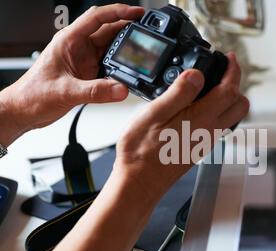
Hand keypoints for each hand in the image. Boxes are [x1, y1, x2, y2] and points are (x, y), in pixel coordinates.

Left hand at [0, 4, 144, 145]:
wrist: (24, 110)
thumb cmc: (33, 94)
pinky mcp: (89, 74)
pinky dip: (122, 69)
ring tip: (143, 53)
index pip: (97, 18)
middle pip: (109, 32)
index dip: (118, 12)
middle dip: (129, 30)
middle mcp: (78, 48)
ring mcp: (85, 61)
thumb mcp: (66, 92)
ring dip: (126, 51)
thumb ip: (95, 91)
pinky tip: (131, 73)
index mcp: (69, 41)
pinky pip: (110, 67)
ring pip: (111, 50)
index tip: (137, 13)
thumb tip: (120, 89)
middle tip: (147, 33)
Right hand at [114, 53, 248, 201]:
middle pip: (239, 105)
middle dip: (235, 84)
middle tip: (222, 71)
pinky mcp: (200, 148)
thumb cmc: (142, 152)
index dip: (233, 70)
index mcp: (202, 119)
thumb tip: (197, 74)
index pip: (230, 90)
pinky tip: (197, 105)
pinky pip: (219, 126)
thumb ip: (179, 93)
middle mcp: (210, 132)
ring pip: (231, 116)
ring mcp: (207, 141)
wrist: (139, 183)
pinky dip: (217, 110)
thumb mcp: (154, 114)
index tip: (229, 58)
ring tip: (209, 85)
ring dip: (228, 98)